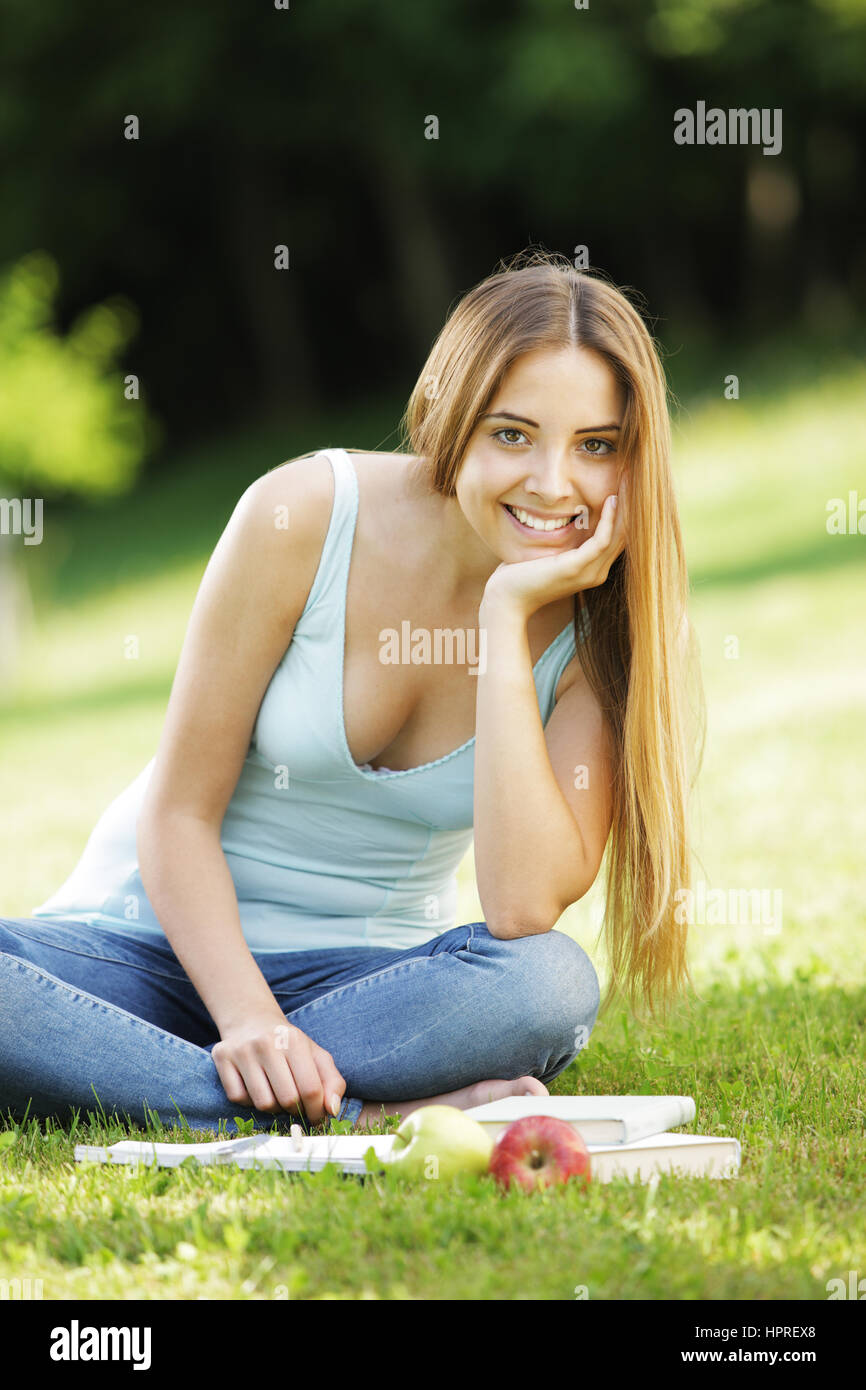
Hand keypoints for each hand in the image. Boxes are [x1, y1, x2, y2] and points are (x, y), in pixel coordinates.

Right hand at [211, 1011, 346, 1123]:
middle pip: (287, 1099)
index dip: (317, 1111)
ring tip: (276, 1093)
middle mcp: (266, 1043)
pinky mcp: (222, 1057)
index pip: (311, 1089)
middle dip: (295, 1110)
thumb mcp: (316, 1055)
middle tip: (296, 1105)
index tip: (317, 1117)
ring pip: (262, 1104)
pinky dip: (250, 1101)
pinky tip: (255, 1087)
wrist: (251, 1019)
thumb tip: (331, 1110)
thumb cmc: (288, 1044)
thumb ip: (332, 1081)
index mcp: (294, 1040)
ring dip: (273, 1108)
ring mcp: (242, 1050)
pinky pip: (238, 1098)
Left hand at [482, 477, 627, 621]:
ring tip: (631, 480)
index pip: (619, 536)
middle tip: (636, 474)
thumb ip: (565, 538)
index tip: (629, 483)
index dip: (627, 510)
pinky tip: (611, 499)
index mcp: (593, 568)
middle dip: (632, 503)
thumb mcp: (549, 552)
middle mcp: (597, 572)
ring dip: (626, 506)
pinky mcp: (576, 568)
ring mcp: (589, 572)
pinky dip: (609, 519)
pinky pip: (602, 541)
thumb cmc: (522, 574)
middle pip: (625, 534)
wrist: (507, 599)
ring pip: (619, 536)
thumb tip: (569, 515)